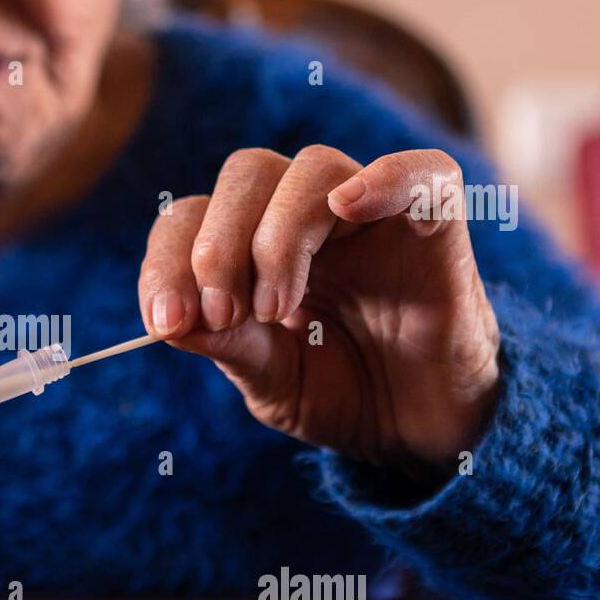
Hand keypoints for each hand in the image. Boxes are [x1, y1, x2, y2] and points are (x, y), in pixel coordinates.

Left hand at [138, 146, 500, 471]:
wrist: (418, 431)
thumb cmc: (340, 393)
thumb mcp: (270, 379)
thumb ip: (226, 344)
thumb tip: (169, 319)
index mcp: (252, 245)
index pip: (192, 217)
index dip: (168, 261)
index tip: (166, 322)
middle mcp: (307, 215)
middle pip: (247, 173)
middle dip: (219, 244)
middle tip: (226, 314)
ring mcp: (371, 215)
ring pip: (314, 168)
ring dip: (279, 234)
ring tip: (277, 308)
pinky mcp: (434, 227)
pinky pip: (421, 174)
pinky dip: (384, 178)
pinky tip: (349, 205)